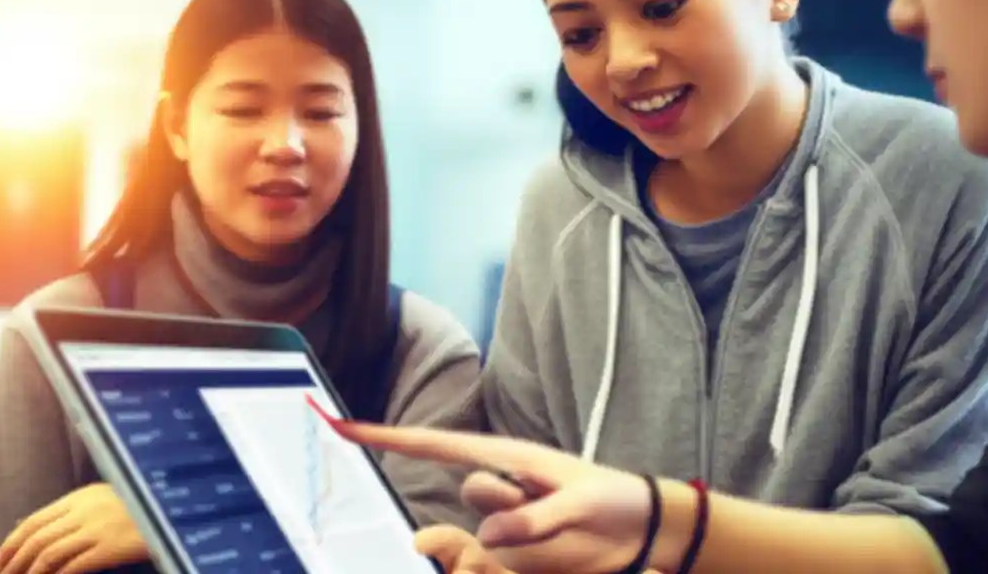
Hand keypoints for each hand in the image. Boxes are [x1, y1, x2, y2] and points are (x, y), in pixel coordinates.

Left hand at [0, 483, 148, 573]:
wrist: (172, 512)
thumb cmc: (138, 509)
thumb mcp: (102, 500)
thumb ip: (70, 511)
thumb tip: (26, 523)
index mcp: (81, 496)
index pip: (34, 520)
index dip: (10, 542)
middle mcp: (85, 510)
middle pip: (36, 538)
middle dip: (13, 561)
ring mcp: (97, 528)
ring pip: (48, 554)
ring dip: (28, 573)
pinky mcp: (109, 548)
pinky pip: (72, 566)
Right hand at [323, 414, 671, 573]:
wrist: (645, 531)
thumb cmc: (614, 502)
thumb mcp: (582, 507)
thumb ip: (534, 519)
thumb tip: (486, 538)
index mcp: (510, 457)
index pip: (438, 445)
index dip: (389, 437)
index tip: (342, 427)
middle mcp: (500, 487)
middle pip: (470, 500)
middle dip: (501, 516)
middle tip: (553, 521)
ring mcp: (505, 523)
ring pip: (483, 539)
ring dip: (522, 547)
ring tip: (571, 537)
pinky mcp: (513, 553)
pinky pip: (490, 560)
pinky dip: (513, 563)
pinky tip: (561, 550)